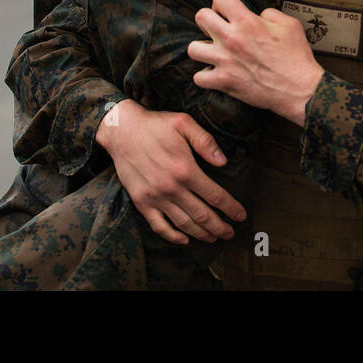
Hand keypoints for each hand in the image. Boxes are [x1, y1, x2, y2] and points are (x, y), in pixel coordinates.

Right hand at [95, 98, 246, 245]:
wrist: (122, 130)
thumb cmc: (155, 125)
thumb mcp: (184, 123)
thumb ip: (205, 142)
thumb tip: (223, 161)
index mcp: (186, 169)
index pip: (215, 196)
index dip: (231, 208)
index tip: (241, 216)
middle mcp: (172, 188)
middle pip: (202, 215)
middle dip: (219, 227)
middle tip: (230, 234)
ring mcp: (155, 197)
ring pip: (183, 224)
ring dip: (201, 234)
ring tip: (213, 238)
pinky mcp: (141, 202)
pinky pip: (158, 226)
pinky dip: (172, 236)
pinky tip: (184, 239)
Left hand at [188, 0, 324, 126]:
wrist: (299, 88)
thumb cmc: (296, 58)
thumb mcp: (290, 25)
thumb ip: (271, 14)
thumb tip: (259, 15)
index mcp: (247, 22)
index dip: (221, 3)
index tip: (225, 11)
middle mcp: (232, 39)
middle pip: (200, 17)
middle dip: (208, 20)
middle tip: (217, 28)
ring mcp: (225, 61)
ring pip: (193, 48)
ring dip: (203, 49)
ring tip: (213, 51)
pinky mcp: (224, 81)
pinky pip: (199, 77)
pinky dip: (205, 76)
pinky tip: (215, 73)